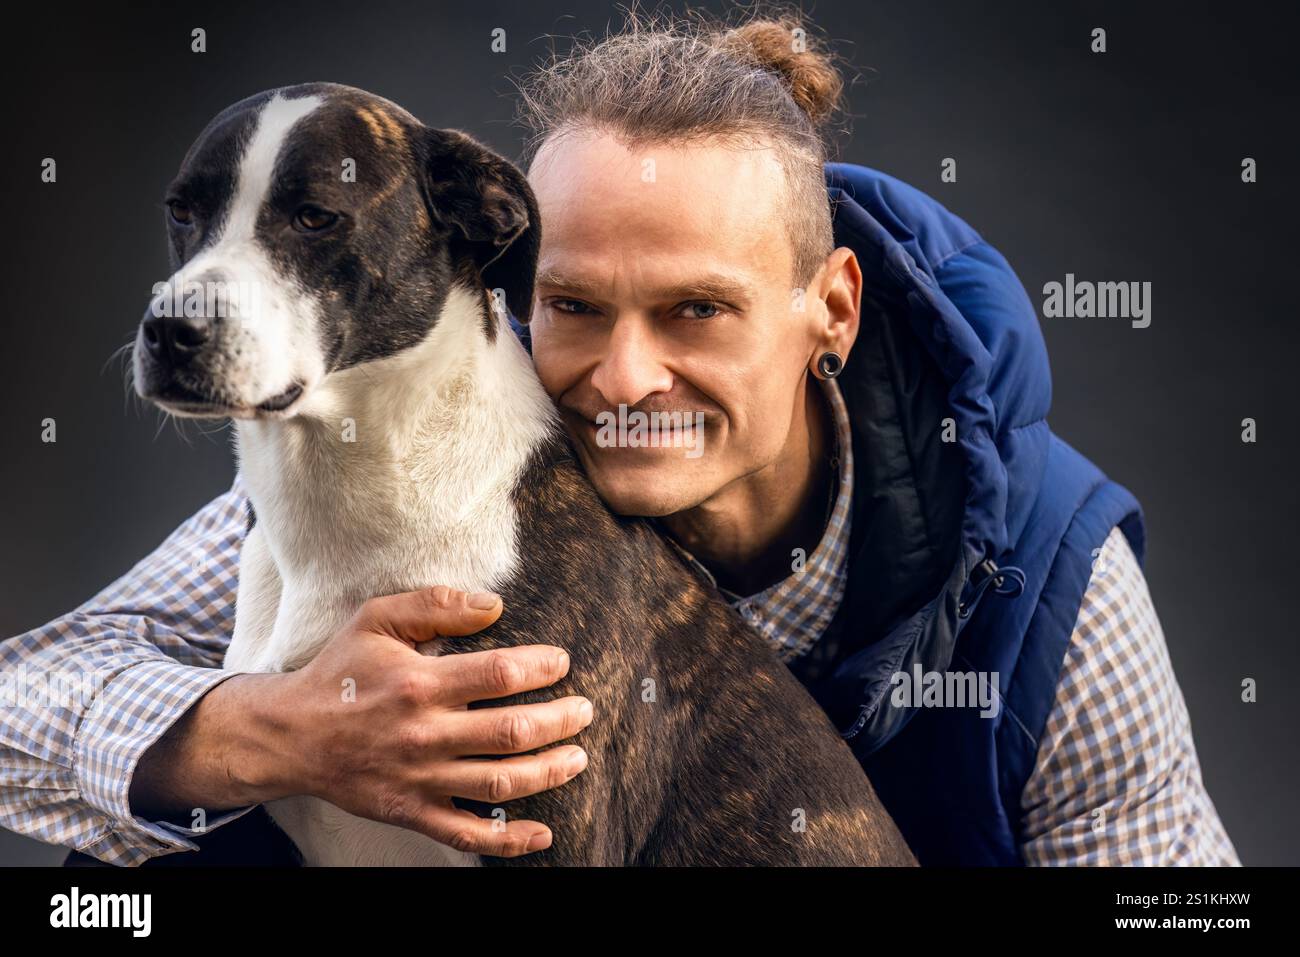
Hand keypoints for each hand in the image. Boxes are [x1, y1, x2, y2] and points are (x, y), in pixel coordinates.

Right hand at [131, 586, 590, 856]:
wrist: (290, 734)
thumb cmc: (341, 670)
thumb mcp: (377, 618)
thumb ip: (436, 604)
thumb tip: (495, 605)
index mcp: (420, 683)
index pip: (501, 674)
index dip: (542, 668)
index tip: (562, 662)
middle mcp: (424, 734)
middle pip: (512, 732)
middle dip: (560, 720)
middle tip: (585, 709)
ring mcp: (420, 779)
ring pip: (501, 784)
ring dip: (550, 772)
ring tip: (578, 756)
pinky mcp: (412, 812)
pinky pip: (468, 834)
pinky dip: (510, 840)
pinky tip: (545, 833)